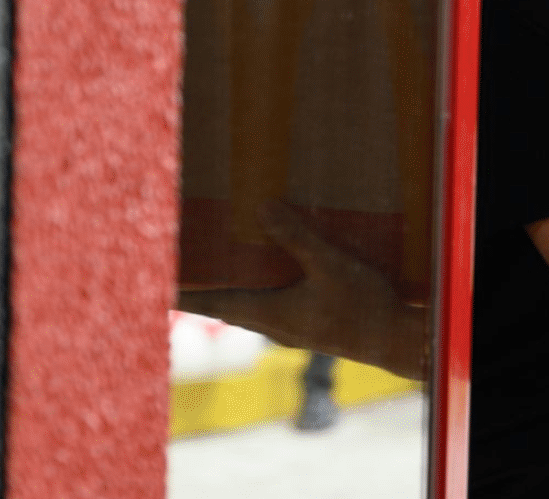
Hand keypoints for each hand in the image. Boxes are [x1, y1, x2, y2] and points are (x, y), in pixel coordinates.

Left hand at [177, 201, 427, 379]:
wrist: (395, 342)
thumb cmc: (362, 307)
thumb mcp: (331, 266)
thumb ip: (297, 237)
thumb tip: (262, 206)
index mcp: (266, 312)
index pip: (209, 300)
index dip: (182, 289)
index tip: (153, 278)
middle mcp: (270, 324)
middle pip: (222, 302)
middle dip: (202, 283)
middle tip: (181, 259)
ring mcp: (289, 327)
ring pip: (246, 304)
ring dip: (231, 285)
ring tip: (219, 261)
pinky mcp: (307, 324)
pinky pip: (270, 304)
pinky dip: (258, 288)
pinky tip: (272, 273)